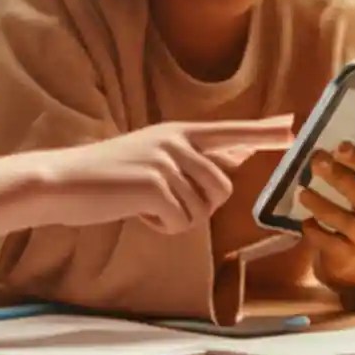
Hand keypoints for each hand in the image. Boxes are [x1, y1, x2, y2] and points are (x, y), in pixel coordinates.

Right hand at [40, 115, 293, 233]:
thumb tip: (236, 158)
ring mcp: (167, 162)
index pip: (230, 131)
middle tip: (161, 203)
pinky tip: (135, 212)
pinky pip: (180, 222)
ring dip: (177, 217)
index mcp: (178, 132)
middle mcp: (177, 142)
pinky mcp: (156, 186)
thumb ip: (195, 159)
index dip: (263, 133)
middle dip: (199, 206)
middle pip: (223, 187)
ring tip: (144, 203)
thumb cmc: (107, 175)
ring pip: (202, 209)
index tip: (292, 128)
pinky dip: (160, 227)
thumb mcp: (154, 157)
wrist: (62, 182)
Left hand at [299, 142, 354, 283]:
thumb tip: (315, 136)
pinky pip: (331, 243)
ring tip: (302, 192)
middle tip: (316, 162)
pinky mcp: (348, 255)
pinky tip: (305, 223)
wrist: (352, 253)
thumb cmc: (351, 208)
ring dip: (322, 204)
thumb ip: (346, 166)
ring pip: (345, 221)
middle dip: (339, 177)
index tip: (340, 146)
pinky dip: (316, 232)